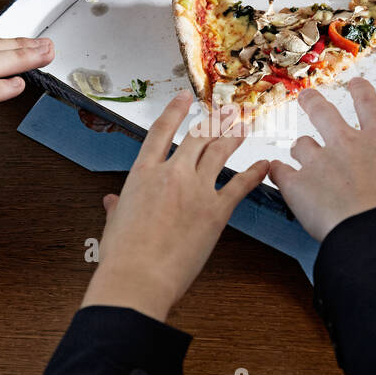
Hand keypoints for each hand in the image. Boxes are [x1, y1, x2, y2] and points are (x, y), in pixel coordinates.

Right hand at [81, 91, 268, 320]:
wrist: (139, 276)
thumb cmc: (123, 255)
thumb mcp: (115, 224)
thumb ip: (117, 207)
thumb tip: (112, 202)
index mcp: (143, 174)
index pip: (161, 132)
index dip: (175, 111)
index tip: (185, 98)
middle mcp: (171, 174)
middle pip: (197, 138)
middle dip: (214, 121)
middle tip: (227, 111)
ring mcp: (195, 190)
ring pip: (219, 152)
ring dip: (234, 136)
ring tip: (244, 125)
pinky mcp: (216, 211)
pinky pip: (240, 186)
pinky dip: (254, 173)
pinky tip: (263, 165)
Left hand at [269, 78, 375, 240]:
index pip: (370, 105)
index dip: (361, 92)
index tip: (356, 84)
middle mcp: (347, 145)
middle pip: (323, 112)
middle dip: (313, 102)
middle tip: (307, 97)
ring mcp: (319, 163)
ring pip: (300, 144)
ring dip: (299, 148)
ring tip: (297, 153)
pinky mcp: (297, 185)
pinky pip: (279, 171)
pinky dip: (277, 172)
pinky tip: (275, 172)